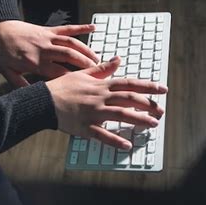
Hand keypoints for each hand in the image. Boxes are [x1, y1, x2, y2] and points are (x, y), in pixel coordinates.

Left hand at [0, 20, 98, 86]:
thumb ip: (20, 85)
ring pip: (71, 42)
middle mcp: (44, 49)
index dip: (72, 79)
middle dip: (85, 64)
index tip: (84, 86)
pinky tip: (93, 29)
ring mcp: (47, 38)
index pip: (57, 72)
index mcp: (34, 62)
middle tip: (98, 72)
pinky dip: (81, 27)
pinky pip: (67, 28)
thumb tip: (33, 97)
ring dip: (86, 50)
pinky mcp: (48, 29)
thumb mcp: (7, 72)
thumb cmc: (2, 52)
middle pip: (69, 56)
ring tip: (98, 59)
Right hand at [46, 57, 167, 149]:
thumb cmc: (62, 87)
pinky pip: (102, 135)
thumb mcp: (83, 74)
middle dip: (148, 104)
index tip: (162, 89)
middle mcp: (100, 98)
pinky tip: (127, 145)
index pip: (129, 83)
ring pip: (120, 115)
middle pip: (129, 99)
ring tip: (153, 124)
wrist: (43, 101)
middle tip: (161, 110)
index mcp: (101, 85)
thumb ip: (103, 68)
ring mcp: (93, 113)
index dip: (147, 86)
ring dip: (139, 120)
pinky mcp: (85, 127)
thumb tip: (118, 59)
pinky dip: (115, 140)